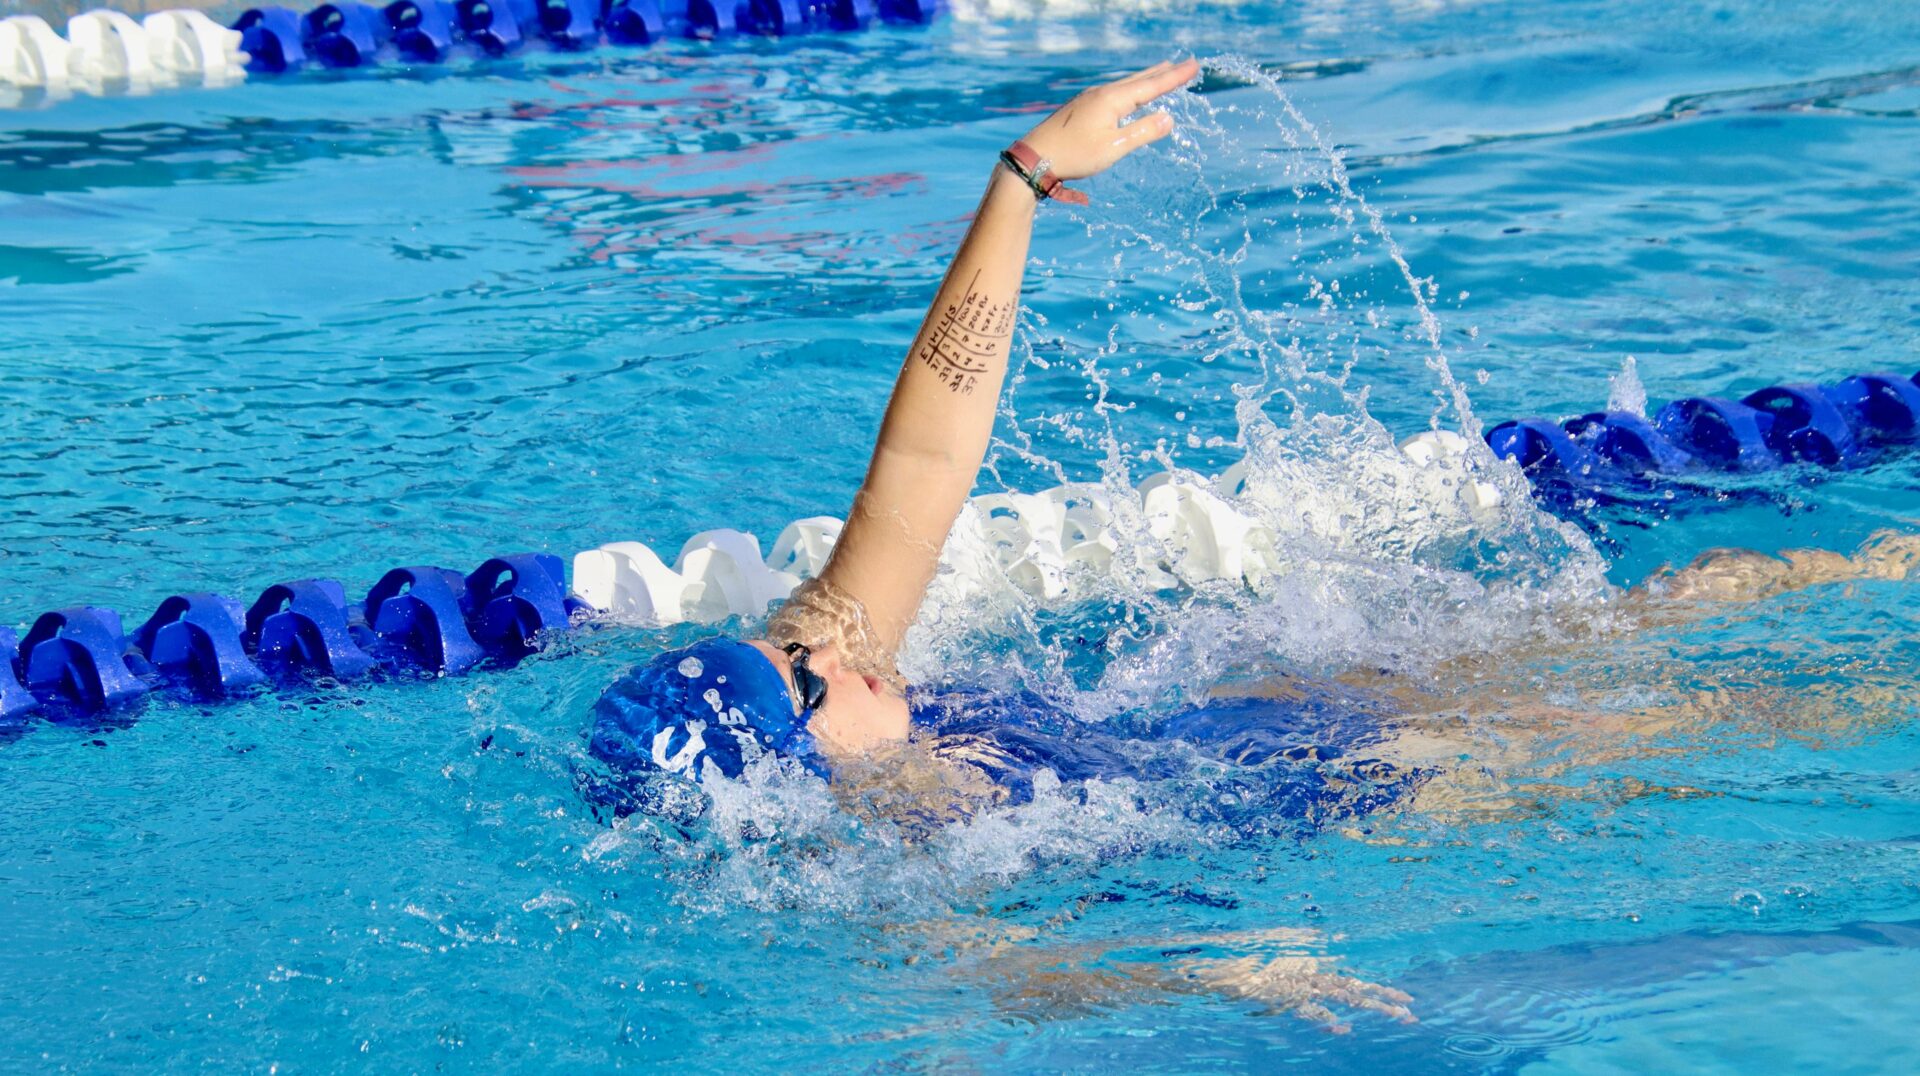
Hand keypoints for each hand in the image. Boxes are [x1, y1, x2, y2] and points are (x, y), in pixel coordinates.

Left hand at [1019, 58, 1199, 181]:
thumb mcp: (1114, 147)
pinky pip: (1113, 92)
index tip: (1194, 66)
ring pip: (1124, 85)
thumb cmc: (1074, 154)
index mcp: (1112, 99)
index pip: (1151, 86)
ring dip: (1145, 78)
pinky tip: (1126, 94)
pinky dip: (1129, 89)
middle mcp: (1101, 93)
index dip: (1174, 77)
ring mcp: (1089, 99)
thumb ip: (1143, 132)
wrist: (1034, 158)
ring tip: (1160, 71)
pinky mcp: (1081, 108)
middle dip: (1163, 73)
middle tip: (1184, 65)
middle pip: (1139, 80)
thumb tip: (1169, 118)